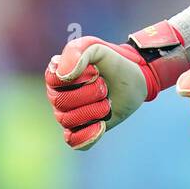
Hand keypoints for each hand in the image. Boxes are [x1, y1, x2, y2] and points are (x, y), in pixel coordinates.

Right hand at [43, 22, 188, 149]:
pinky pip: (74, 141)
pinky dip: (88, 135)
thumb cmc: (113, 62)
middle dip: (90, 94)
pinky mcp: (81, 130)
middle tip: (105, 86)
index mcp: (57, 74)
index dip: (78, 79)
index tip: (96, 72)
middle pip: (61, 102)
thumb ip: (76, 52)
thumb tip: (63, 75)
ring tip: (107, 102)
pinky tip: (102, 125)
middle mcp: (58, 95)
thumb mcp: (96, 48)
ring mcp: (68, 114)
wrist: (135, 79)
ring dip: (94, 111)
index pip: (54, 81)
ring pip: (68, 121)